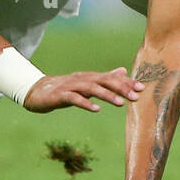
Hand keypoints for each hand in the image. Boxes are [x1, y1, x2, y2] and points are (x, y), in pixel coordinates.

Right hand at [23, 67, 143, 112]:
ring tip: (120, 103)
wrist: (37, 92)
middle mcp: (82, 79)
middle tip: (136, 97)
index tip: (142, 88)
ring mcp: (71, 86)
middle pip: (104, 81)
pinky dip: (86, 103)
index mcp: (90, 77)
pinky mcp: (60, 95)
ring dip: (107, 95)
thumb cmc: (65, 89)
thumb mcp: (87, 84)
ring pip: (91, 88)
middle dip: (121, 88)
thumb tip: (123, 70)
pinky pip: (74, 98)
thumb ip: (105, 78)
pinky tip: (96, 109)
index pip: (111, 78)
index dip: (126, 82)